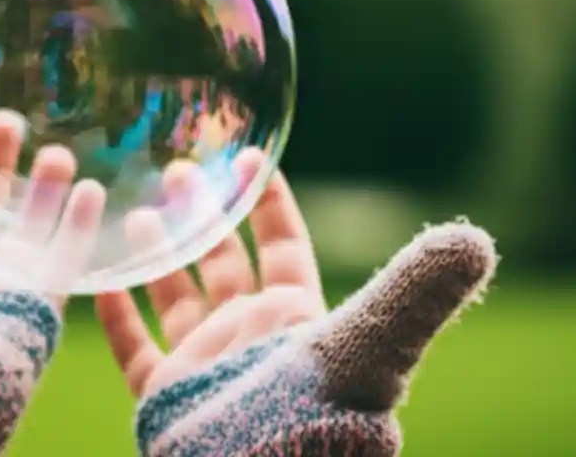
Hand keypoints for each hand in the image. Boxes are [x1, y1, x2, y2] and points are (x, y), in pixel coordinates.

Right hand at [95, 164, 496, 455]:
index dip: (268, 202)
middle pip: (223, 262)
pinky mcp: (166, 395)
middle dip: (203, 215)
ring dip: (159, 254)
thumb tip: (475, 241)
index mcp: (296, 318)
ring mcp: (205, 364)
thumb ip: (415, 292)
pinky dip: (118, 316)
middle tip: (177, 168)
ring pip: (176, 297)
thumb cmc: (320, 419)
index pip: (282, 246)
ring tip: (137, 210)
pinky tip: (100, 282)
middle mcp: (250, 335)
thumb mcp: (373, 347)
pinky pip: (135, 348)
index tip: (249, 156)